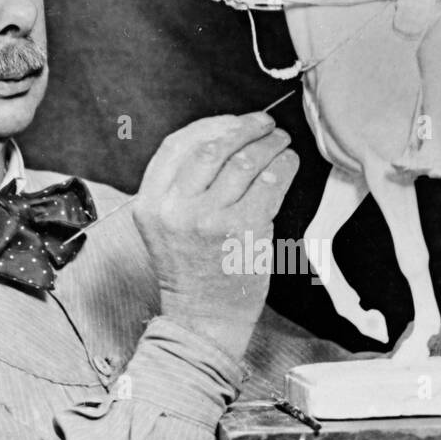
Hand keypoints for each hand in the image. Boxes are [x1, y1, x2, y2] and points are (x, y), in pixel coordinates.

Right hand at [134, 112, 298, 361]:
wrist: (204, 317)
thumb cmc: (192, 271)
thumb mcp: (166, 225)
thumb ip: (182, 187)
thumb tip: (226, 140)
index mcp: (151, 203)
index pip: (177, 145)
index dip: (210, 125)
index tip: (232, 122)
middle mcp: (176, 208)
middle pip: (214, 146)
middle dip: (245, 128)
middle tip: (266, 124)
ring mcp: (209, 218)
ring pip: (245, 161)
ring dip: (270, 145)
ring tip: (281, 143)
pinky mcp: (243, 229)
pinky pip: (270, 183)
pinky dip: (285, 167)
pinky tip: (289, 165)